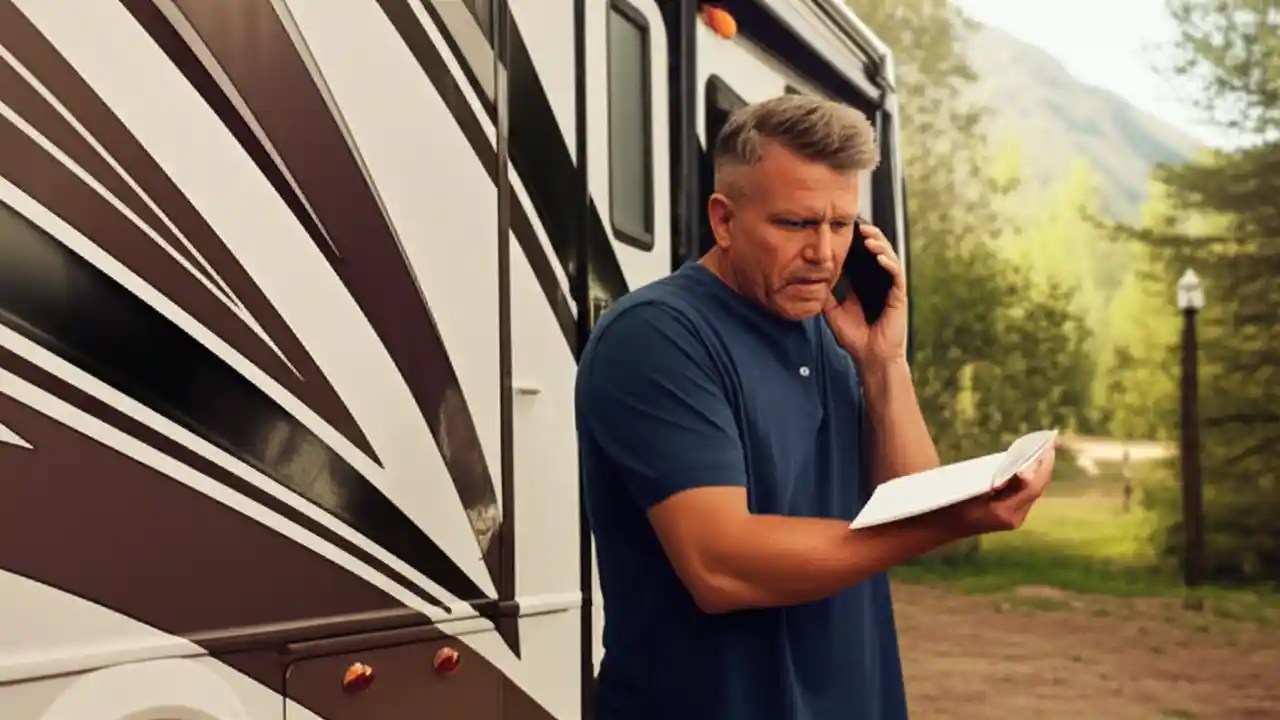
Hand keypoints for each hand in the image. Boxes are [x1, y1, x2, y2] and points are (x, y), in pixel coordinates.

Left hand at [823, 223, 907, 366]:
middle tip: (858, 225)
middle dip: (870, 237)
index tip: (844, 230)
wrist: (870, 358)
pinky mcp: (899, 298)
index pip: (862, 258)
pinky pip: (896, 276)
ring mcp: (890, 289)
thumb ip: (826, 295)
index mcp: (865, 285)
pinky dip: (889, 264)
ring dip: (881, 246)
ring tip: (869, 237)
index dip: (856, 244)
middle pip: (878, 253)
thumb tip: (810, 280)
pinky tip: (880, 257)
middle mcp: (879, 284)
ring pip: (890, 259)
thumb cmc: (855, 337)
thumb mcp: (833, 312)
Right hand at [946, 445, 1057, 535]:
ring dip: (1038, 471)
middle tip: (1050, 443)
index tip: (1048, 447)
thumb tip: (1025, 471)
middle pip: (1036, 489)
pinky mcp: (1011, 516)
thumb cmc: (951, 503)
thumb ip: (999, 479)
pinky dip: (1028, 478)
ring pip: (1032, 492)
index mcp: (1005, 513)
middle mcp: (1014, 519)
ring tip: (1044, 449)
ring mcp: (1014, 519)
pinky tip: (1029, 464)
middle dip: (1043, 466)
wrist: (941, 525)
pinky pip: (1025, 494)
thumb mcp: (972, 487)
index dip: (1042, 467)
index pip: (1032, 488)